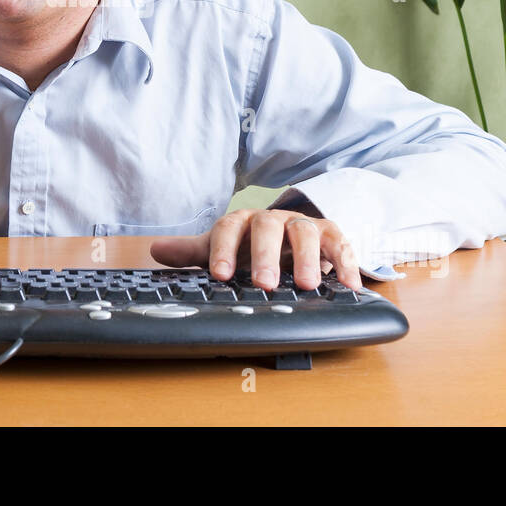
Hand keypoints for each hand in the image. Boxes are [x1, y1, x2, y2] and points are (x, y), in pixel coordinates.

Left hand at [147, 208, 362, 290]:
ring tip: (307, 286)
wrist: (293, 234)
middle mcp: (273, 220)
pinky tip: (349, 286)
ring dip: (308, 259)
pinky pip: (341, 244)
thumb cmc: (252, 246)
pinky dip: (347, 264)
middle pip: (267, 228)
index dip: (223, 249)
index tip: (220, 275)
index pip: (229, 228)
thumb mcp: (224, 248)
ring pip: (306, 233)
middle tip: (264, 284)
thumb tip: (156, 249)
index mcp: (242, 222)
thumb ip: (194, 251)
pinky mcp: (332, 235)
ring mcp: (303, 226)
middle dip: (266, 255)